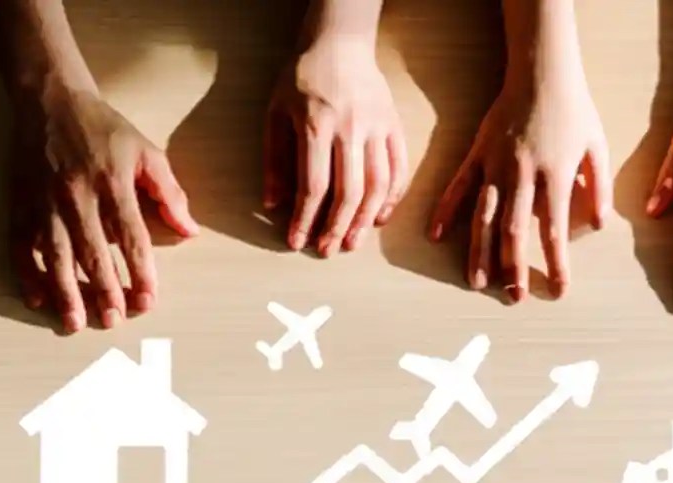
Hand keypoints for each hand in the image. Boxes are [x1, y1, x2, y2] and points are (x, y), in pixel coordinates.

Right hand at [8, 83, 198, 332]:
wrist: (50, 101)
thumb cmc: (104, 129)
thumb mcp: (146, 151)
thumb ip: (169, 192)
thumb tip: (190, 230)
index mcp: (113, 183)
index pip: (131, 237)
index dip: (140, 272)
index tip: (147, 300)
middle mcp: (77, 196)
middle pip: (92, 252)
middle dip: (103, 290)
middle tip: (113, 320)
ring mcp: (45, 202)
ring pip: (55, 254)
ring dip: (65, 291)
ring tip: (75, 322)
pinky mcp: (21, 203)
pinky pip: (21, 244)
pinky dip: (27, 273)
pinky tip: (36, 298)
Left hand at [265, 38, 408, 255]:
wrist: (340, 42)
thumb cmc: (302, 77)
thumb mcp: (275, 113)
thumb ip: (274, 160)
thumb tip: (273, 204)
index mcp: (316, 126)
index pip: (313, 186)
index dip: (305, 219)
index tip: (297, 242)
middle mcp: (350, 129)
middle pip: (349, 192)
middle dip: (337, 227)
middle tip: (327, 250)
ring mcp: (377, 127)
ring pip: (378, 184)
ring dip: (366, 219)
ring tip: (354, 242)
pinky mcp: (394, 125)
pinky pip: (399, 168)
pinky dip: (392, 197)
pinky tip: (380, 217)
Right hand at [431, 56, 610, 300]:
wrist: (542, 71)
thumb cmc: (574, 109)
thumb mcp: (597, 146)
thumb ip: (599, 188)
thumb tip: (599, 225)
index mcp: (555, 176)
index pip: (555, 231)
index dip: (556, 264)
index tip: (559, 290)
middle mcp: (522, 176)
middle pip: (514, 231)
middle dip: (513, 268)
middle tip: (514, 297)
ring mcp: (495, 165)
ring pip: (483, 217)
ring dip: (480, 252)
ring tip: (476, 282)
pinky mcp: (477, 154)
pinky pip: (458, 186)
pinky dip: (446, 211)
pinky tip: (437, 236)